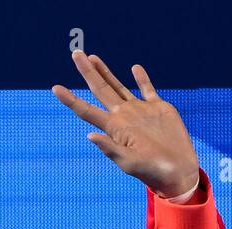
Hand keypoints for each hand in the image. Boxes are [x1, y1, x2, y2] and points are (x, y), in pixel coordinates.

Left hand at [51, 51, 199, 197]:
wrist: (176, 170)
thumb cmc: (150, 171)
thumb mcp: (128, 163)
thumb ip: (110, 148)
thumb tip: (90, 135)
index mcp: (113, 127)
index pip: (86, 110)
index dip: (70, 100)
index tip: (55, 88)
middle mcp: (123, 116)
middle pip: (100, 90)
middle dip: (87, 72)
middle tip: (76, 54)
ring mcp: (139, 110)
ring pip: (118, 86)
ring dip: (105, 72)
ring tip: (93, 57)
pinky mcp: (158, 107)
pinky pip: (147, 89)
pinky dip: (142, 78)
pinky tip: (134, 68)